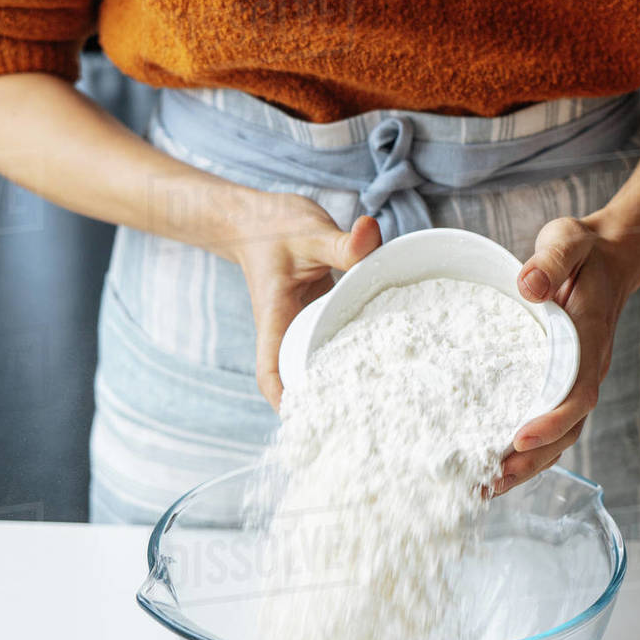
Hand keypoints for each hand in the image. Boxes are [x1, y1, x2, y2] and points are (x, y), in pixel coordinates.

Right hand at [228, 193, 381, 407]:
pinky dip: (351, 353)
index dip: (283, 399)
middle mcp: (287, 329)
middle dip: (320, 402)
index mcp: (275, 318)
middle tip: (358, 420)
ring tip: (375, 402)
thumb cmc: (273, 226)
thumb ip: (341, 241)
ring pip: (315, 363)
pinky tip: (382, 360)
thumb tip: (370, 234)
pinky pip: (332, 342)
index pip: (269, 370)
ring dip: (338, 382)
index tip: (304, 421)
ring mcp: (302, 325)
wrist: (258, 218)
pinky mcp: (317, 315)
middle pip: (296, 378)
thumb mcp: (308, 231)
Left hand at [493, 215, 630, 495]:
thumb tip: (528, 285)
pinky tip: (491, 467)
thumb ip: (551, 259)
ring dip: (526, 465)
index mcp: (588, 340)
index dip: (552, 420)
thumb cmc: (581, 251)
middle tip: (493, 482)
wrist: (604, 259)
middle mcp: (584, 369)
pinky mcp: (557, 384)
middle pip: (567, 429)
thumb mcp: (567, 241)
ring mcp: (573, 380)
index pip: (577, 392)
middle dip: (533, 461)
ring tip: (486, 489)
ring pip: (557, 435)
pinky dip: (523, 451)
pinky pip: (545, 425)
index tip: (520, 438)